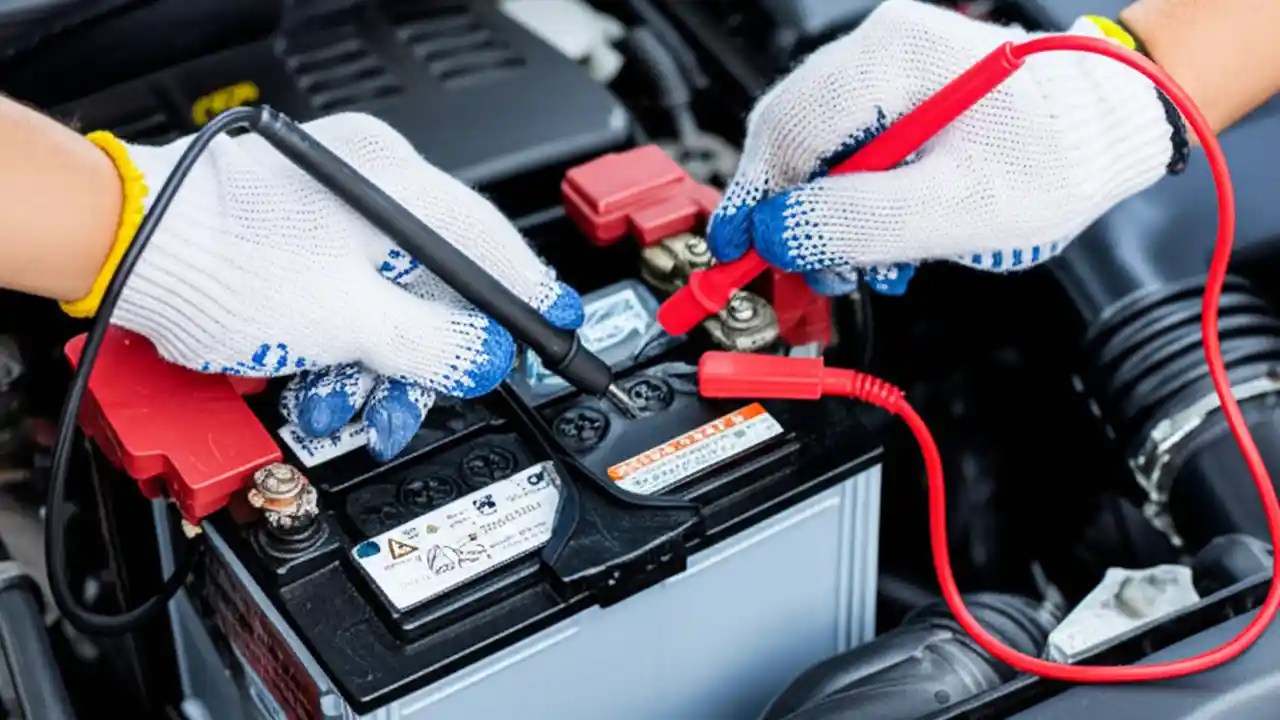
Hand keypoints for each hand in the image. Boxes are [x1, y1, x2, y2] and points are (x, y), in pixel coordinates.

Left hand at [115, 113, 582, 460]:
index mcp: (394, 185)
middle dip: (434, 354)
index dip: (528, 301)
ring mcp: (328, 210)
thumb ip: (433, 346)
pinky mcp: (295, 236)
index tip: (555, 332)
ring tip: (360, 411)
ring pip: (390, 297)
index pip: (492, 247)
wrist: (120, 251)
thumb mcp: (349, 324)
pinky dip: (346, 345)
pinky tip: (328, 388)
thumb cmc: (216, 264)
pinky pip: (348, 293)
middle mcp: (365, 186)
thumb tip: (485, 358)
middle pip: (438, 281)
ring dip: (382, 365)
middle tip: (437, 397)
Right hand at [708, 0, 1184, 295]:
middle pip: (788, 133)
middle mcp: (881, 47)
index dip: (758, 198)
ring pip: (809, 145)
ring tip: (848, 263)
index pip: (792, 128)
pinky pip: (840, 147)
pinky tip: (867, 234)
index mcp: (898, 54)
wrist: (1107, 132)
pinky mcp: (893, 94)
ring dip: (814, 211)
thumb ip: (863, 222)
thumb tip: (778, 237)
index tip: (739, 252)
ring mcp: (885, 67)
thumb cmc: (1057, 158)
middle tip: (794, 268)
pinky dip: (840, 198)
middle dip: (784, 209)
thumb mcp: (962, 207)